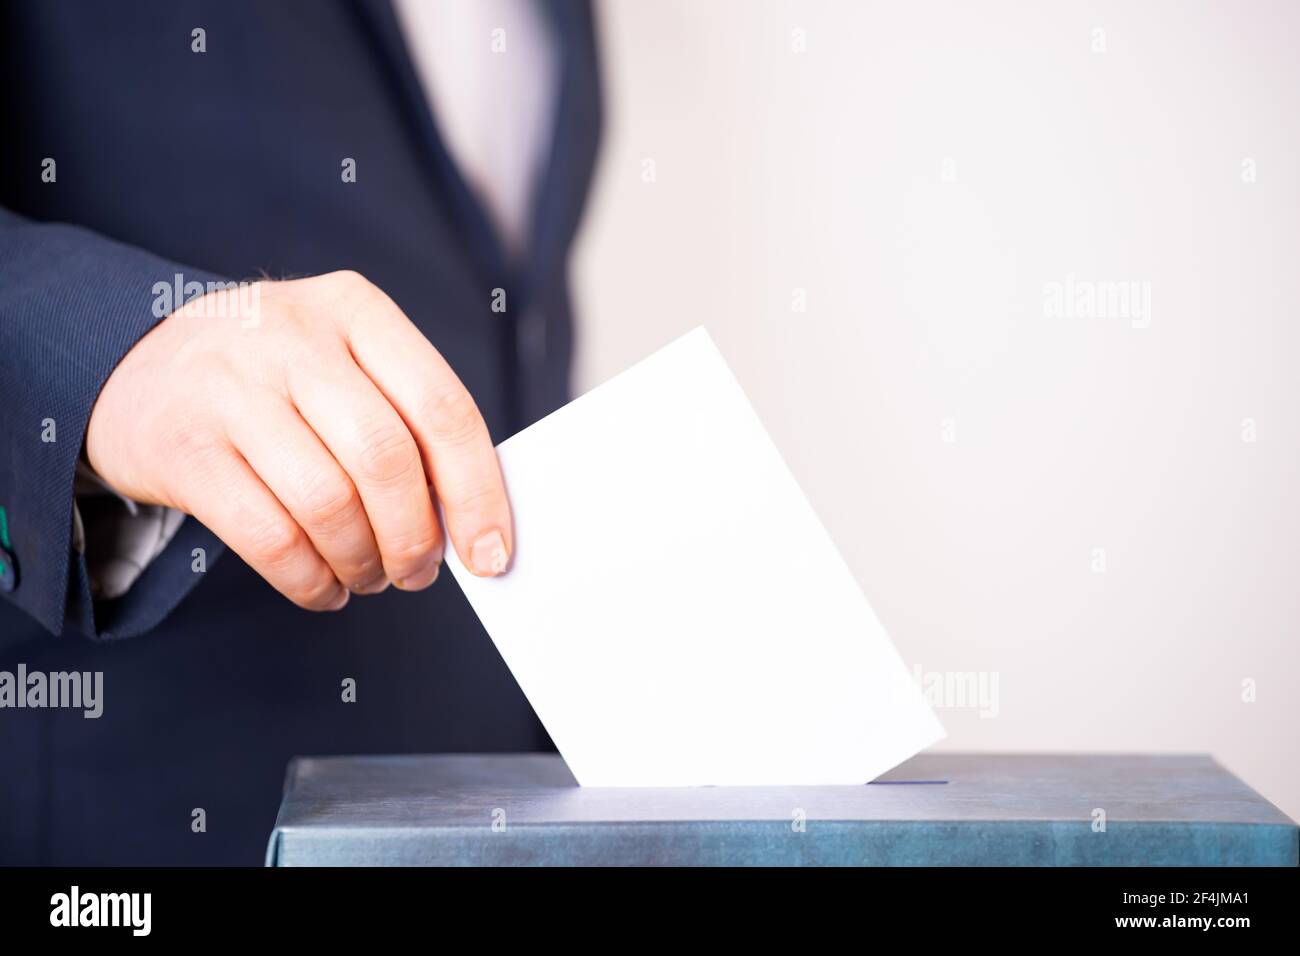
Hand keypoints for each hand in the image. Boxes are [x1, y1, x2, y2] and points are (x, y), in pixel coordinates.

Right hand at [85, 271, 512, 609]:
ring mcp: (230, 388)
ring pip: (328, 503)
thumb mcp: (343, 360)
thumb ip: (405, 419)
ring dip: (363, 561)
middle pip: (386, 458)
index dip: (477, 492)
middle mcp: (293, 337)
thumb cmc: (275, 377)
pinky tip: (324, 586)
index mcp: (356, 310)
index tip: (492, 553)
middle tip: (419, 573)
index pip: (443, 406)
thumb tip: (468, 520)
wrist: (135, 363)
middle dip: (416, 537)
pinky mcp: (184, 449)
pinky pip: (269, 537)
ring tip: (369, 575)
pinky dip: (310, 580)